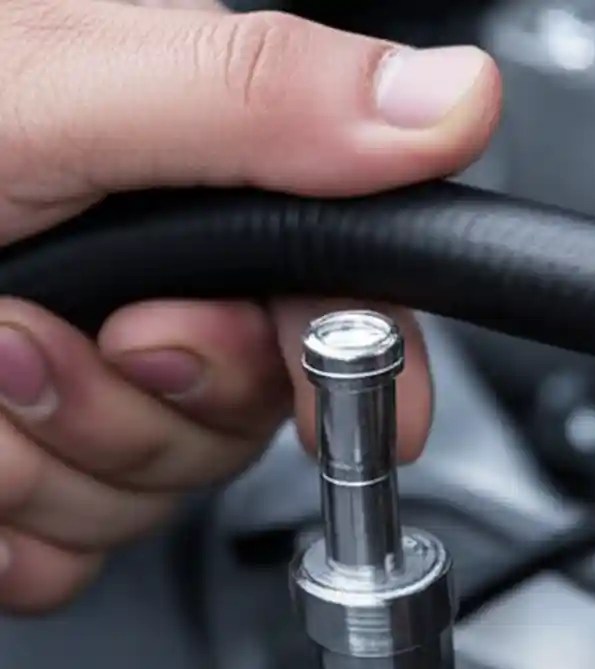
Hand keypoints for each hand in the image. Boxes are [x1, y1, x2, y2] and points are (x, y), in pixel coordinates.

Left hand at [0, 0, 499, 610]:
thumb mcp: (34, 93)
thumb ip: (248, 97)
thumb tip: (452, 97)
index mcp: (172, 171)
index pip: (344, 278)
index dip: (354, 349)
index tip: (314, 382)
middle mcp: (137, 278)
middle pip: (254, 402)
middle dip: (152, 396)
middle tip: (54, 339)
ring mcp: (79, 389)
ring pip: (159, 491)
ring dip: (57, 458)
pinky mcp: (19, 483)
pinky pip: (73, 552)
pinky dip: (9, 524)